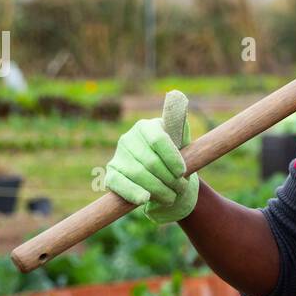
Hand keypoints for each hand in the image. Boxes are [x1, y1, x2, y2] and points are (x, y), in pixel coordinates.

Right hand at [104, 90, 198, 224]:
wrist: (164, 178)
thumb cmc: (175, 156)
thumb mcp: (182, 141)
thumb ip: (180, 123)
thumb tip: (176, 96)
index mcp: (146, 126)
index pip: (158, 140)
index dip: (172, 158)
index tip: (183, 172)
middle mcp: (128, 138)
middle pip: (150, 161)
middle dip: (168, 178)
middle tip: (181, 188)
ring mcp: (118, 156)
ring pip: (138, 174)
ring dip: (158, 189)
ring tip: (171, 196)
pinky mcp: (111, 174)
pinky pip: (119, 184)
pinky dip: (132, 192)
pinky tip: (144, 199)